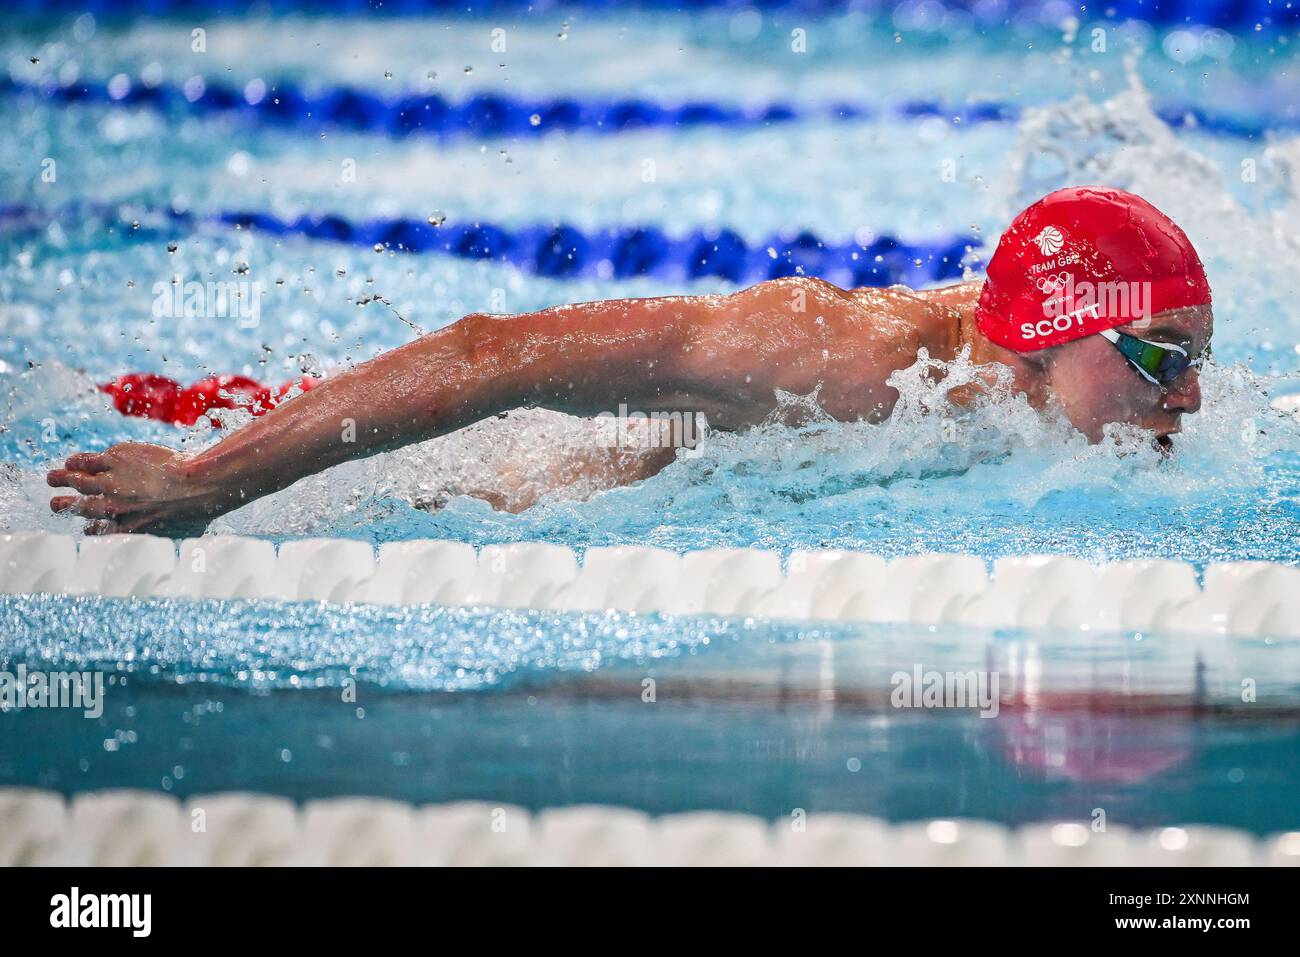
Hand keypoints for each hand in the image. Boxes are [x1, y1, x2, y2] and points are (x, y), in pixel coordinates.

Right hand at [47, 443, 222, 536]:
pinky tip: (71, 461)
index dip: (91, 527)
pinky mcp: (116, 460)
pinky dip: (76, 462)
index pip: (97, 532)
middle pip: (79, 508)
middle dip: (63, 506)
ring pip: (76, 481)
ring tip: (52, 478)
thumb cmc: (198, 511)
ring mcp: (111, 483)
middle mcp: (112, 509)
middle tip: (55, 504)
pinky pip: (87, 461)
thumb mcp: (183, 534)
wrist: (198, 486)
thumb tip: (183, 544)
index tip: (89, 524)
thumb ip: (173, 536)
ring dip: (60, 479)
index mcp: (126, 529)